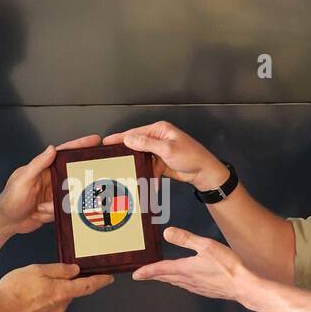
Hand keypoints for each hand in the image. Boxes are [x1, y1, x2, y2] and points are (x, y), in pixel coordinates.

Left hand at [0, 135, 101, 234]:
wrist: (7, 222)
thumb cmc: (9, 200)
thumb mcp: (23, 180)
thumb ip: (38, 164)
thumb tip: (51, 149)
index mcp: (43, 168)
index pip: (63, 153)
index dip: (79, 146)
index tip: (94, 141)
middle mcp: (50, 179)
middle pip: (72, 174)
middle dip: (75, 182)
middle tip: (71, 188)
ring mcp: (53, 193)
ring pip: (69, 195)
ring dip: (56, 204)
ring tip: (40, 206)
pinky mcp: (54, 207)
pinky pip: (64, 209)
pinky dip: (53, 213)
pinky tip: (39, 213)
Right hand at [0, 263, 113, 311]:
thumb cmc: (15, 289)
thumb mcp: (37, 270)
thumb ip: (58, 270)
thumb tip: (74, 271)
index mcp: (62, 292)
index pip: (88, 286)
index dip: (100, 281)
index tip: (108, 279)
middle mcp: (59, 309)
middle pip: (67, 295)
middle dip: (60, 288)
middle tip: (41, 280)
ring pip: (54, 306)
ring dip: (46, 299)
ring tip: (26, 293)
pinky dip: (36, 311)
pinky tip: (23, 307)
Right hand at [103, 121, 227, 191]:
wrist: (204, 172)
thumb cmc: (191, 156)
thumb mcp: (167, 149)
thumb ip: (147, 144)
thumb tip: (129, 139)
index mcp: (159, 130)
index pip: (135, 132)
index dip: (120, 138)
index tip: (106, 142)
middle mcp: (158, 138)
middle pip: (136, 144)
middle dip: (126, 153)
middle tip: (112, 160)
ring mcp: (159, 150)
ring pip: (141, 157)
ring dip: (136, 166)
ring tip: (125, 172)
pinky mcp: (161, 162)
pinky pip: (148, 167)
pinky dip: (146, 174)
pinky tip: (143, 181)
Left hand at [132, 227, 251, 301]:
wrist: (243, 286)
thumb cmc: (228, 266)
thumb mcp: (206, 246)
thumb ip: (186, 239)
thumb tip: (167, 232)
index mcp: (185, 269)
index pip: (160, 270)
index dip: (146, 271)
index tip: (136, 275)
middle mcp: (188, 280)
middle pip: (166, 278)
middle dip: (153, 275)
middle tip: (143, 275)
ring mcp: (196, 287)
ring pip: (176, 283)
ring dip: (166, 279)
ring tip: (160, 276)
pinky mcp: (205, 291)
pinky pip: (187, 286)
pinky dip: (179, 282)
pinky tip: (183, 281)